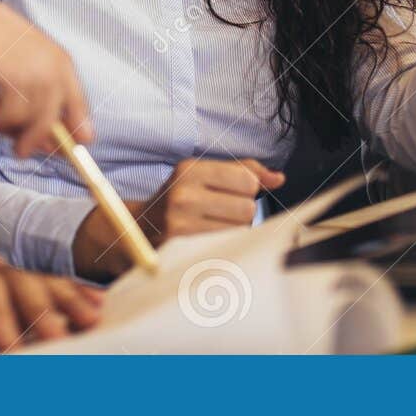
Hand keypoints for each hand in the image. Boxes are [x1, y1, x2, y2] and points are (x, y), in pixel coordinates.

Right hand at [0, 2, 90, 156]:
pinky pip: (18, 81)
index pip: (55, 56)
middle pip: (57, 64)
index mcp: (1, 25)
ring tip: (2, 133)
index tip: (83, 136)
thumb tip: (58, 138)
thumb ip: (19, 116)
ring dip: (29, 117)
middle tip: (34, 148)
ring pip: (42, 75)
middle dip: (57, 113)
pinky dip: (12, 110)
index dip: (74, 97)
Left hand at [0, 253, 102, 352]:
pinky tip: (100, 308)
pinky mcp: (28, 297)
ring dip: (69, 303)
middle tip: (57, 338)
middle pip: (22, 282)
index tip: (8, 347)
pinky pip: (56, 293)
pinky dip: (77, 299)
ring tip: (93, 321)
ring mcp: (14, 279)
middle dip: (41, 310)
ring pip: (45, 284)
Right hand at [71, 157, 283, 281]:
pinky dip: (223, 246)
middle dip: (239, 212)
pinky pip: (227, 247)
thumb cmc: (178, 202)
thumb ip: (243, 172)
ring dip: (232, 231)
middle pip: (248, 206)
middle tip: (215, 214)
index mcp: (189, 168)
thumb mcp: (202, 176)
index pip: (247, 179)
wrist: (136, 232)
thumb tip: (279, 178)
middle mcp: (183, 192)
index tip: (226, 194)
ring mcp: (181, 222)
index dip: (245, 189)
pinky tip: (206, 242)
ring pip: (240, 229)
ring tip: (209, 228)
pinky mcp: (182, 247)